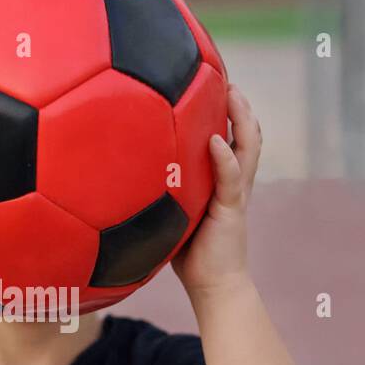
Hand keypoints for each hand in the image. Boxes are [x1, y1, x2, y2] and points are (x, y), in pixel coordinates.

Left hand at [172, 84, 260, 296]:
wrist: (213, 287)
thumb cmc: (187, 257)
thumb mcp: (169, 217)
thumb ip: (157, 194)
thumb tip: (116, 176)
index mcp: (220, 182)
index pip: (229, 140)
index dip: (225, 113)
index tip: (208, 86)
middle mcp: (233, 182)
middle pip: (246, 135)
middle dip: (238, 105)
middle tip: (223, 77)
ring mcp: (236, 194)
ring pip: (248, 148)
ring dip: (242, 119)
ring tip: (232, 93)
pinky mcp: (233, 209)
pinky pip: (233, 178)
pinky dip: (225, 158)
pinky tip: (216, 140)